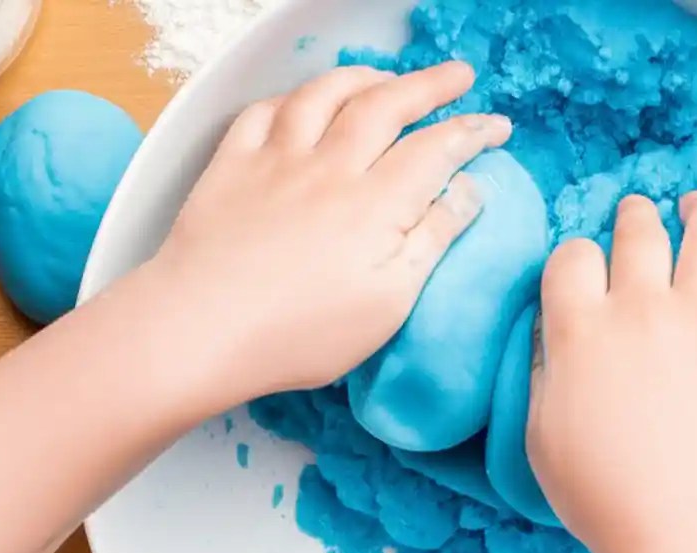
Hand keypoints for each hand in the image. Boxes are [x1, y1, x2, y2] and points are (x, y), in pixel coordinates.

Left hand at [146, 61, 510, 398]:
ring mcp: (276, 159)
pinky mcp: (231, 165)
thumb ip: (431, 240)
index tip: (498, 126)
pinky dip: (292, 98)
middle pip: (386, 105)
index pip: (437, 151)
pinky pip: (265, 111)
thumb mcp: (388, 303)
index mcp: (376, 204)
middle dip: (429, 86)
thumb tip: (470, 190)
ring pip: (325, 95)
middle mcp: (330, 166)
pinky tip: (304, 103)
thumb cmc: (302, 333)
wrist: (198, 330)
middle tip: (458, 75)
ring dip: (363, 77)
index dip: (472, 133)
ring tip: (387, 77)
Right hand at [524, 193, 696, 552]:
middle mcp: (640, 306)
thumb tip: (553, 336)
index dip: (576, 255)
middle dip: (634, 215)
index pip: (571, 255)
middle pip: (637, 230)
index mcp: (580, 327)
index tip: (584, 266)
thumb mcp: (541, 435)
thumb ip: (545, 372)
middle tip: (637, 211)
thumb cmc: (604, 494)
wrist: (688, 522)